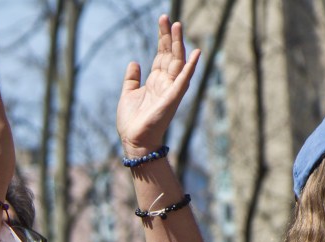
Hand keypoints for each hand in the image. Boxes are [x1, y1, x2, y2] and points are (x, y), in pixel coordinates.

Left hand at [116, 15, 199, 154]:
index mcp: (155, 81)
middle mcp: (165, 83)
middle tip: (166, 17)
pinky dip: (190, 67)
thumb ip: (132, 78)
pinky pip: (183, 80)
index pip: (161, 54)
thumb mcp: (128, 94)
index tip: (162, 20)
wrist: (134, 141)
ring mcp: (171, 90)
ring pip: (177, 62)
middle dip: (169, 35)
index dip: (162, 37)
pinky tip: (196, 53)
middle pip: (170, 54)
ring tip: (177, 26)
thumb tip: (134, 61)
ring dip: (179, 44)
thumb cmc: (132, 122)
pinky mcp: (172, 98)